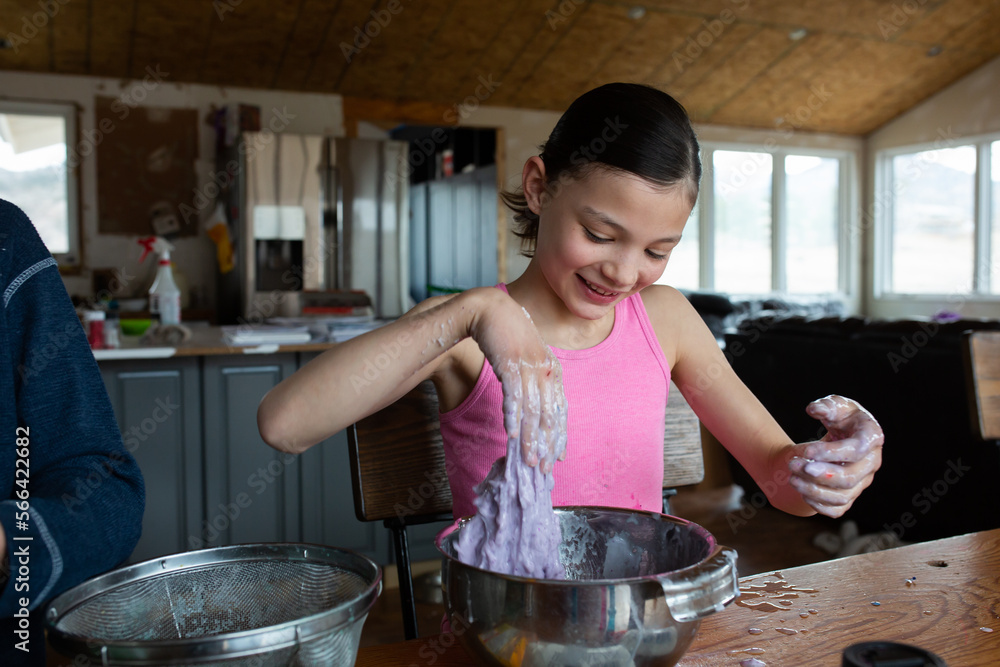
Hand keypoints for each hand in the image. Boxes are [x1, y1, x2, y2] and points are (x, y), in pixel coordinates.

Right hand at [469, 292, 567, 471]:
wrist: (488, 308)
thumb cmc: (507, 333)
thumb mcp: (527, 357)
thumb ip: (535, 378)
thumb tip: (536, 405)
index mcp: (553, 368)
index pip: (560, 409)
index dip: (560, 435)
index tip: (559, 456)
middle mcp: (546, 369)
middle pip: (549, 415)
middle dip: (547, 444)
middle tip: (544, 468)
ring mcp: (529, 367)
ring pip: (532, 411)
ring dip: (530, 438)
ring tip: (528, 460)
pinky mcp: (510, 364)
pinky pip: (513, 397)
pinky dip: (513, 417)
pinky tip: (511, 435)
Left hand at [787, 395, 883, 517]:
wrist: (844, 434)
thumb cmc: (842, 417)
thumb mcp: (836, 405)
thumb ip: (826, 406)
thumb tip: (814, 410)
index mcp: (871, 438)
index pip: (857, 450)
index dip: (831, 452)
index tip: (806, 451)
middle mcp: (871, 463)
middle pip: (849, 478)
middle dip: (819, 474)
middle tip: (793, 465)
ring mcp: (862, 482)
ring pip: (842, 496)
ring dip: (814, 489)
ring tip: (792, 478)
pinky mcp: (851, 495)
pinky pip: (838, 509)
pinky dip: (819, 505)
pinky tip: (802, 492)